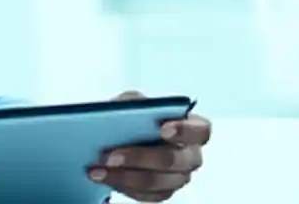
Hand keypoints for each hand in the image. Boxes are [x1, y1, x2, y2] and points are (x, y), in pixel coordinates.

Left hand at [87, 91, 211, 202]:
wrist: (125, 139)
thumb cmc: (137, 117)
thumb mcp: (136, 102)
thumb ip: (134, 103)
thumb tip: (123, 111)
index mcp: (193, 129)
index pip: (201, 130)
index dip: (185, 130)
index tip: (162, 128)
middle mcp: (191, 156)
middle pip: (173, 161)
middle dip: (140, 157)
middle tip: (111, 154)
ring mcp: (179, 178)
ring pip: (155, 182)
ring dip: (123, 176)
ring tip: (97, 169)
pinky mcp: (162, 193)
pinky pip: (145, 195)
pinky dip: (121, 186)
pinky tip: (102, 177)